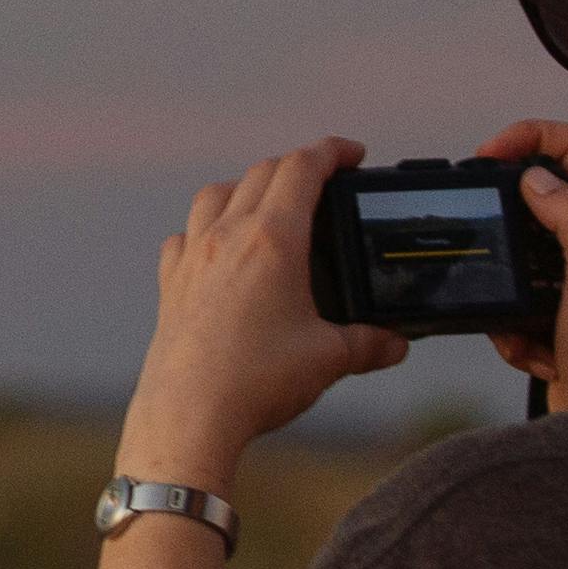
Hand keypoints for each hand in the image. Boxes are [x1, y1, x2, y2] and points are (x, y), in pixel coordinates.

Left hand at [119, 138, 406, 483]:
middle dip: (297, 166)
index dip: (331, 151)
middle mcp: (227, 236)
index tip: (352, 154)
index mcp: (272, 240)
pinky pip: (184, 236)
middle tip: (324, 179)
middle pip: (261, 173)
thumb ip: (370, 344)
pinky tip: (215, 248)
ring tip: (268, 204)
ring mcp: (193, 257)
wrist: (188, 417)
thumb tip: (396, 343)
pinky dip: (204, 228)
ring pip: (215, 194)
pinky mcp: (171, 285)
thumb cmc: (257, 382)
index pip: (302, 168)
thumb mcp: (329, 360)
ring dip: (245, 186)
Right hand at [473, 115, 567, 406]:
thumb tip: (534, 178)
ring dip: (504, 280)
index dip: (530, 136)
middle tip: (484, 224)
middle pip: (538, 192)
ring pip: (516, 247)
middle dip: (504, 215)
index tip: (490, 154)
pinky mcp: (552, 308)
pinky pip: (510, 295)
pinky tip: (531, 346)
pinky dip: (508, 322)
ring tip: (519, 312)